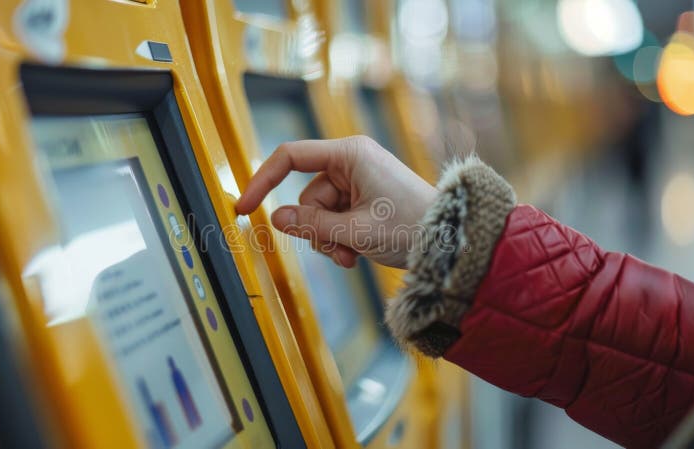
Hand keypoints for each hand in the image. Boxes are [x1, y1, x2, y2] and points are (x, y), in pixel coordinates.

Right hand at [235, 136, 437, 268]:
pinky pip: (335, 221)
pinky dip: (341, 239)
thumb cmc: (411, 227)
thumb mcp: (354, 231)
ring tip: (354, 254)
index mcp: (350, 154)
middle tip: (340, 250)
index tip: (242, 207)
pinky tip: (358, 254)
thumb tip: (275, 218)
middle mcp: (352, 162)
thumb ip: (311, 225)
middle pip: (307, 197)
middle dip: (317, 228)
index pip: (290, 157)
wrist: (451, 241)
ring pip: (320, 214)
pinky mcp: (365, 200)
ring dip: (331, 239)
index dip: (262, 181)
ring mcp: (359, 182)